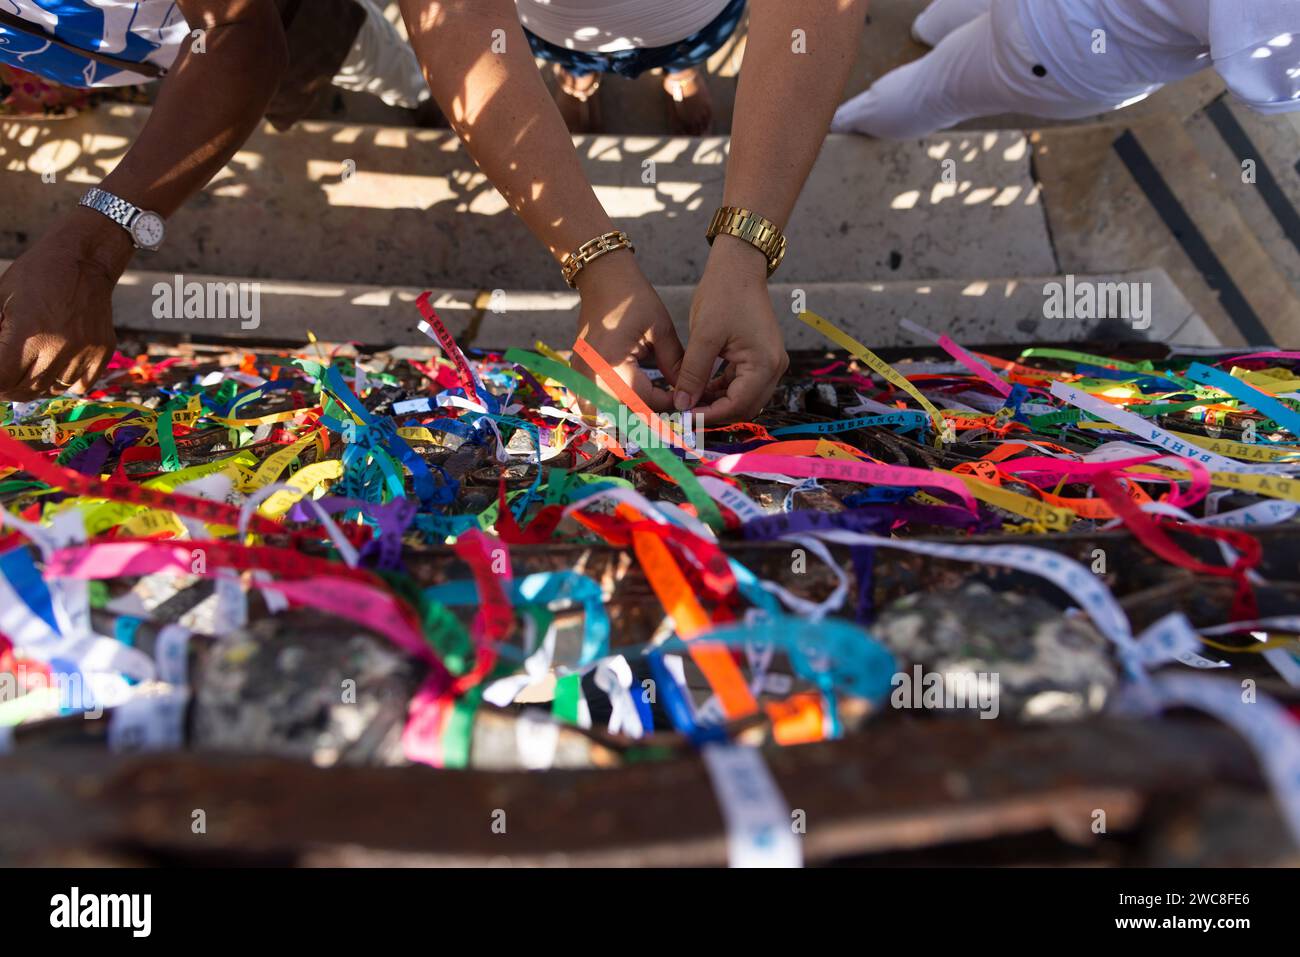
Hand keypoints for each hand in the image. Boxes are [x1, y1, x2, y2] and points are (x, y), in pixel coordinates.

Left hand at [0, 209, 125, 400]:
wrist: (84, 261)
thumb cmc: (36, 275)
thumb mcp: (0, 298)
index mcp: (27, 332)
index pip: (2, 379)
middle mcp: (57, 347)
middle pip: (25, 390)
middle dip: (8, 387)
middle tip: (4, 377)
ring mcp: (83, 352)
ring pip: (51, 390)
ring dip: (35, 385)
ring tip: (29, 368)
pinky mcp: (101, 353)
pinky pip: (78, 385)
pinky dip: (63, 382)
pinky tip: (56, 365)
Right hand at [571, 249, 684, 412]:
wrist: (602, 279)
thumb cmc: (633, 298)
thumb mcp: (661, 330)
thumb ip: (676, 364)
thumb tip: (689, 392)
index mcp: (613, 366)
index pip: (646, 402)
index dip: (670, 404)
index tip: (687, 401)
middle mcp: (592, 377)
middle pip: (624, 415)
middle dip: (650, 416)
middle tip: (673, 410)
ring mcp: (580, 377)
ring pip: (605, 415)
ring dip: (628, 417)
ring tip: (653, 410)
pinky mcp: (578, 374)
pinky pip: (592, 405)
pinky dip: (611, 409)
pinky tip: (630, 404)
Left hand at [674, 236, 787, 421]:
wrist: (739, 267)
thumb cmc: (723, 295)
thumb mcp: (703, 337)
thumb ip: (693, 373)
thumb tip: (682, 405)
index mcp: (764, 364)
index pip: (737, 405)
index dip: (709, 415)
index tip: (683, 418)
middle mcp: (774, 368)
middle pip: (744, 407)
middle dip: (714, 413)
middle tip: (684, 414)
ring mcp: (770, 363)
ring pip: (743, 398)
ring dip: (717, 403)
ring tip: (689, 401)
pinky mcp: (761, 358)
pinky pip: (742, 385)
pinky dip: (722, 390)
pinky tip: (700, 387)